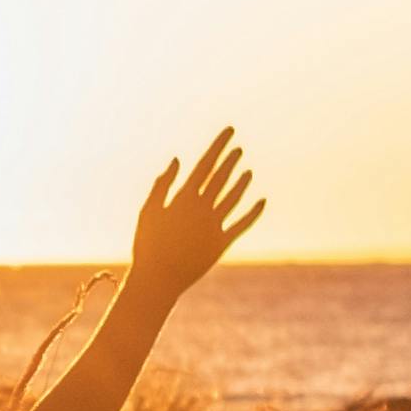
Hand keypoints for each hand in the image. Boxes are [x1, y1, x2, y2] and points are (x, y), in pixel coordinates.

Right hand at [126, 129, 262, 290]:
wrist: (158, 279)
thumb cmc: (148, 244)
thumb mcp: (148, 211)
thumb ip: (162, 184)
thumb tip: (177, 160)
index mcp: (184, 198)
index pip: (206, 164)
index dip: (219, 146)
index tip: (229, 131)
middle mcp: (203, 208)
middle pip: (221, 178)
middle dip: (230, 160)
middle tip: (238, 146)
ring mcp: (214, 226)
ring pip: (233, 198)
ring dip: (241, 183)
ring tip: (247, 170)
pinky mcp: (221, 243)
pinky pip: (241, 224)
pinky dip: (253, 213)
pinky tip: (262, 201)